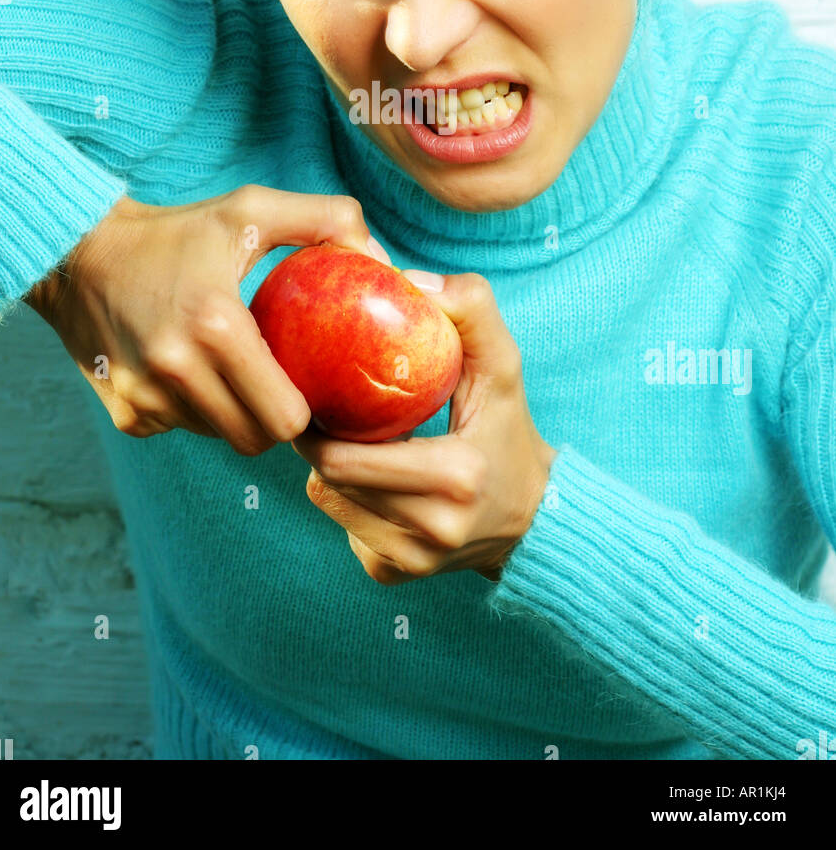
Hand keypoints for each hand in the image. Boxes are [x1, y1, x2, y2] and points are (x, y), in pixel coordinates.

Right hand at [23, 187, 391, 455]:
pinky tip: (191, 370)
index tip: (310, 382)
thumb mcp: (251, 209)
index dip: (306, 408)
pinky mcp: (124, 412)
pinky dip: (193, 409)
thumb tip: (383, 260)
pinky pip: (180, 430)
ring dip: (233, 413)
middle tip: (281, 384)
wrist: (79, 252)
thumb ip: (327, 219)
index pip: (284, 417)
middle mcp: (175, 370)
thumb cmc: (177, 231)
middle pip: (254, 441)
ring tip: (233, 368)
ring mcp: (145, 398)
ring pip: (217, 436)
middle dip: (274, 419)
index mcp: (215, 324)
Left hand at [293, 270, 556, 583]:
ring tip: (353, 440)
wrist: (537, 515)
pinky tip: (374, 482)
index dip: (319, 423)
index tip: (317, 390)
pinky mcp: (399, 576)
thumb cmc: (509, 428)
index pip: (345, 458)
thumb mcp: (503, 366)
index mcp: (456, 476)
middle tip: (320, 409)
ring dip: (331, 471)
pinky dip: (349, 504)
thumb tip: (409, 278)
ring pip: (329, 505)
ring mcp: (414, 560)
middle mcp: (434, 528)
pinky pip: (345, 532)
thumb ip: (471, 309)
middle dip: (318, 442)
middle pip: (329, 480)